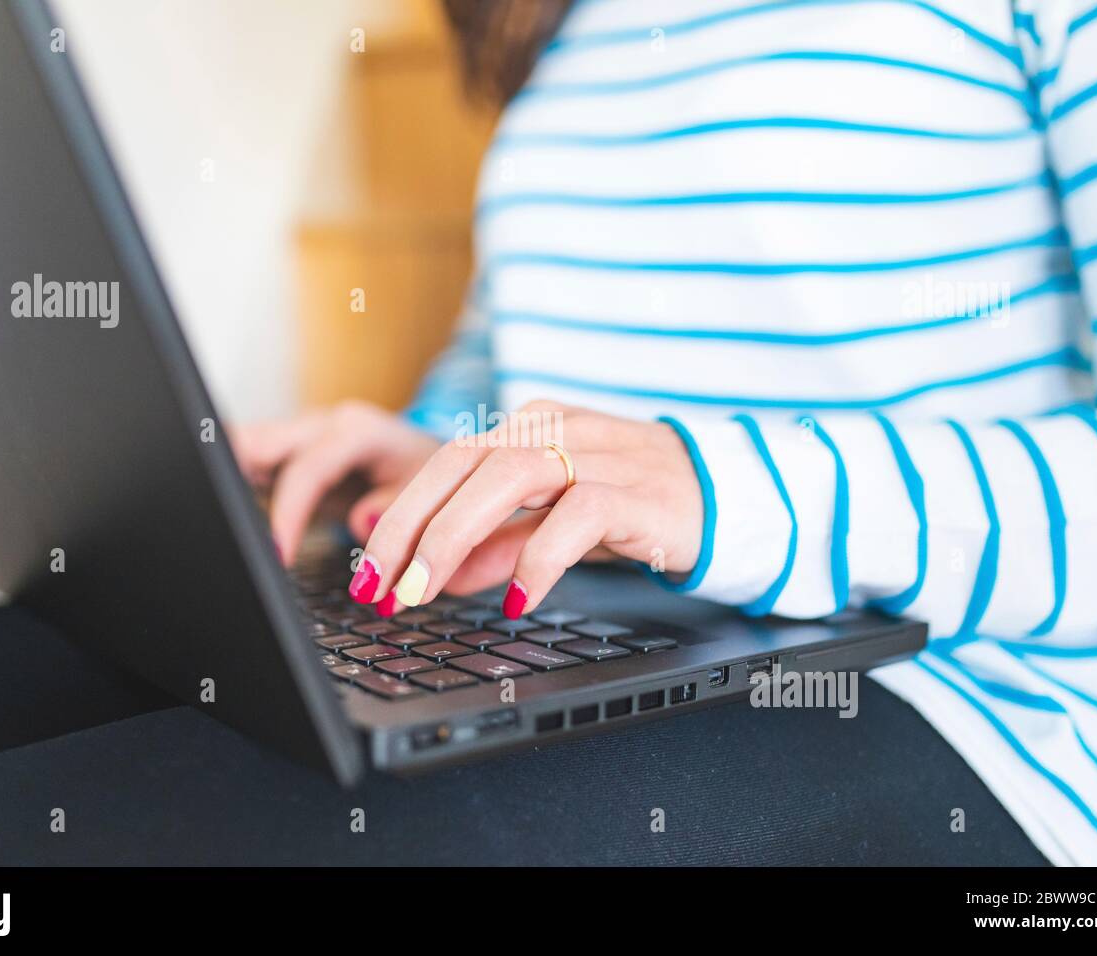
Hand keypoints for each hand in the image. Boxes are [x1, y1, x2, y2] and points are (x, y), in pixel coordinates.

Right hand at [229, 401, 439, 563]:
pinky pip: (252, 463)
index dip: (288, 511)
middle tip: (215, 516)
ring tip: (207, 510)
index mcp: (357, 431)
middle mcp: (322, 426)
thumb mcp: (427, 498)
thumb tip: (359, 522)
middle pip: (262, 440)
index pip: (309, 467)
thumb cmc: (429, 480)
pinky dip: (234, 483)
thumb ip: (395, 511)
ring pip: (248, 446)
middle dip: (231, 470)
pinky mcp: (288, 455)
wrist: (429, 463)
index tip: (277, 553)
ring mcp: (301, 437)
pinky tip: (220, 507)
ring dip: (227, 475)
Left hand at [349, 400, 703, 617]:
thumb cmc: (634, 506)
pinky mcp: (637, 490)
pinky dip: (540, 555)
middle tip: (379, 588)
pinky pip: (577, 514)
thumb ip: (496, 544)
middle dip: (409, 527)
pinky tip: (520, 599)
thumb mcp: (550, 526)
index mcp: (527, 429)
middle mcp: (555, 429)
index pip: (444, 462)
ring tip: (425, 591)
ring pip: (508, 476)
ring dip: (455, 536)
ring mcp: (597, 453)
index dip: (398, 515)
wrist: (728, 497)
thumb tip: (435, 577)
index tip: (369, 573)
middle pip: (462, 462)